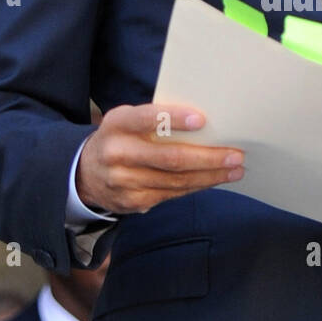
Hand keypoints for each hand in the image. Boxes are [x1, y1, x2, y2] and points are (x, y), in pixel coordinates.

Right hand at [75, 103, 244, 214]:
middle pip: (170, 158)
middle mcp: (117, 153)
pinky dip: (197, 186)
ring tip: (235, 169)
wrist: (86, 173)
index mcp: (117, 124)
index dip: (174, 119)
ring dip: (210, 176)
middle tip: (236, 154)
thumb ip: (155, 119)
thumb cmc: (121, 137)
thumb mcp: (127, 120)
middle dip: (208, 158)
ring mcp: (124, 182)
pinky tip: (215, 179)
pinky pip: (173, 194)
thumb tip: (205, 123)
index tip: (202, 120)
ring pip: (176, 180)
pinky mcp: (133, 202)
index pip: (147, 118)